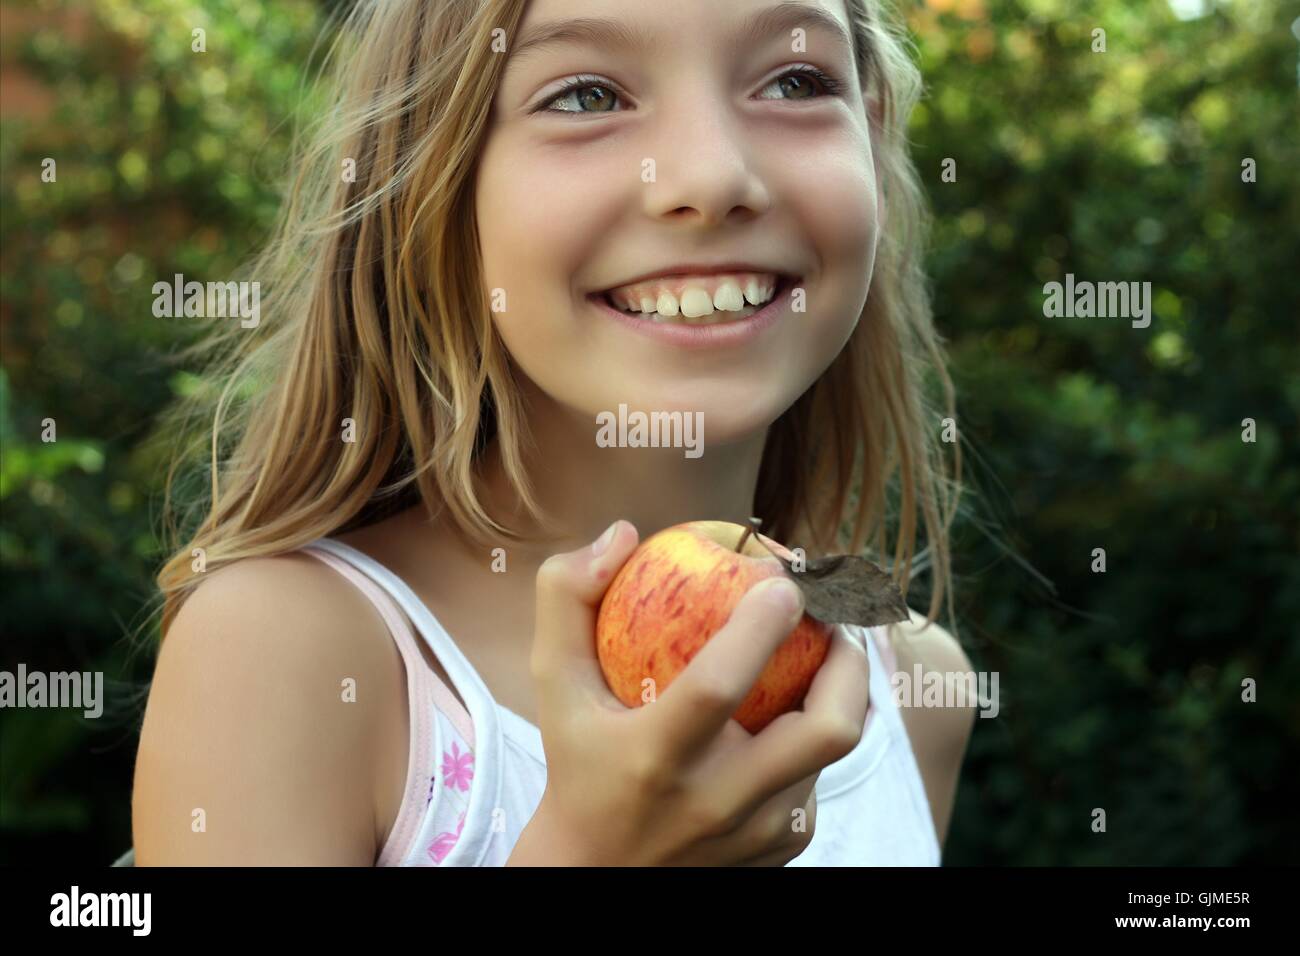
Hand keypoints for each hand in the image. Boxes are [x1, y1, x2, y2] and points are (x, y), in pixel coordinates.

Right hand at [509, 520, 870, 865]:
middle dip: (849, 661)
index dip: (761, 625)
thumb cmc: (576, 761)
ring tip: (822, 650)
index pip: (720, 685)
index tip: (782, 579)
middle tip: (834, 618)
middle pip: (826, 729)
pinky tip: (791, 707)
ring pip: (831, 750)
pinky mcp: (781, 851)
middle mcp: (715, 803)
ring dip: (836, 691)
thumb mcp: (553, 684)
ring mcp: (758, 834)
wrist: (596, 876)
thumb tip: (624, 535)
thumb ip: (568, 598)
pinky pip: (816, 777)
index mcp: (655, 758)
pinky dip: (812, 733)